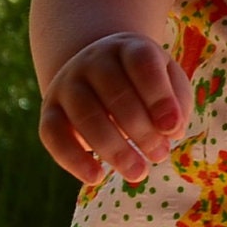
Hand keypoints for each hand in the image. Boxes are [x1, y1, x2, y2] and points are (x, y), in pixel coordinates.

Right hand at [40, 31, 190, 184]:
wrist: (97, 70)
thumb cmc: (143, 81)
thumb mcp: (168, 80)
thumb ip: (177, 102)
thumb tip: (172, 131)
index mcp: (129, 48)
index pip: (142, 65)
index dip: (158, 96)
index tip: (172, 129)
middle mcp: (94, 60)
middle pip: (115, 93)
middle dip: (141, 130)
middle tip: (159, 155)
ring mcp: (67, 83)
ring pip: (86, 115)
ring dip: (113, 149)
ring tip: (137, 173)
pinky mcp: (50, 110)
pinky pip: (53, 134)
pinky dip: (72, 159)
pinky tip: (96, 178)